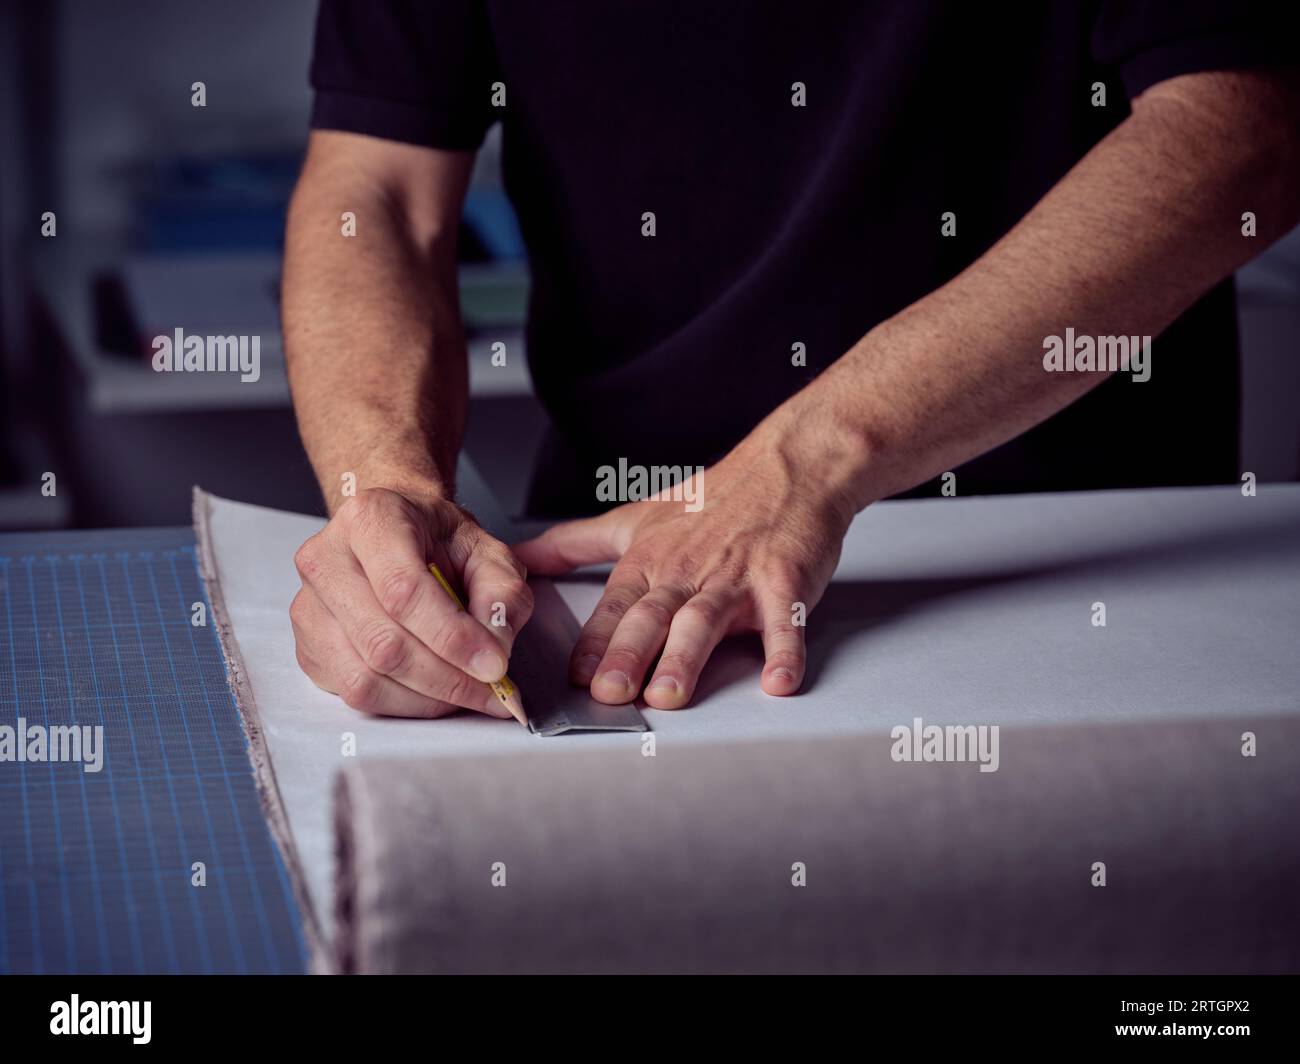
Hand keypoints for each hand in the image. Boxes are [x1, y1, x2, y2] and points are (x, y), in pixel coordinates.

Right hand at [290, 487, 532, 717]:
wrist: (399, 536)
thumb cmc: (438, 542)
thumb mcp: (488, 552)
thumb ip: (502, 595)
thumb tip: (493, 650)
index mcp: (371, 519)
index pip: (404, 591)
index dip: (452, 637)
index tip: (494, 665)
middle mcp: (327, 559)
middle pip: (383, 643)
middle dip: (447, 678)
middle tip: (492, 690)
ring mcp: (309, 606)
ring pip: (366, 678)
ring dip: (427, 698)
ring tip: (467, 691)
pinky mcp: (308, 646)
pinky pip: (355, 693)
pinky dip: (405, 704)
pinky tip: (434, 690)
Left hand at [513, 432, 853, 708]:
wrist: (786, 468)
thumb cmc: (714, 501)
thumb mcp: (634, 519)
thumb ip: (574, 545)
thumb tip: (520, 558)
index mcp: (651, 561)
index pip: (615, 605)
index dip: (595, 642)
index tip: (577, 677)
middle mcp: (688, 571)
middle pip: (653, 615)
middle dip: (628, 655)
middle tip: (610, 693)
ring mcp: (737, 577)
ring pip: (705, 619)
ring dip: (686, 658)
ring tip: (670, 694)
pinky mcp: (784, 581)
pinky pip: (783, 621)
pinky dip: (783, 650)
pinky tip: (778, 681)